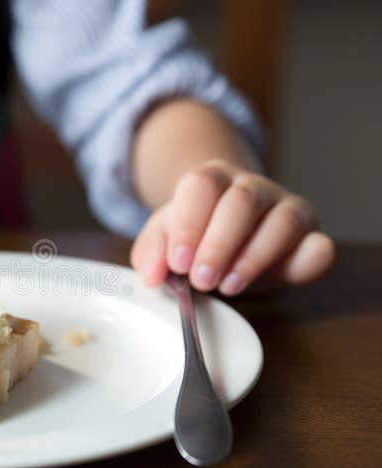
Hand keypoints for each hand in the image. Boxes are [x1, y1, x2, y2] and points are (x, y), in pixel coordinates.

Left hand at [130, 160, 334, 294]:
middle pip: (242, 202)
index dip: (189, 224)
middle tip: (201, 280)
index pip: (202, 185)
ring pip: (282, 221)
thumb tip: (151, 276)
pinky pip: (318, 245)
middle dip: (219, 245)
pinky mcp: (309, 237)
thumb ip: (151, 253)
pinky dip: (306, 261)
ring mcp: (286, 208)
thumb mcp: (164, 238)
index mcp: (212, 179)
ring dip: (253, 258)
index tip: (178, 263)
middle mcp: (252, 187)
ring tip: (228, 286)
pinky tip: (284, 276)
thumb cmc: (193, 234)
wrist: (224, 232)